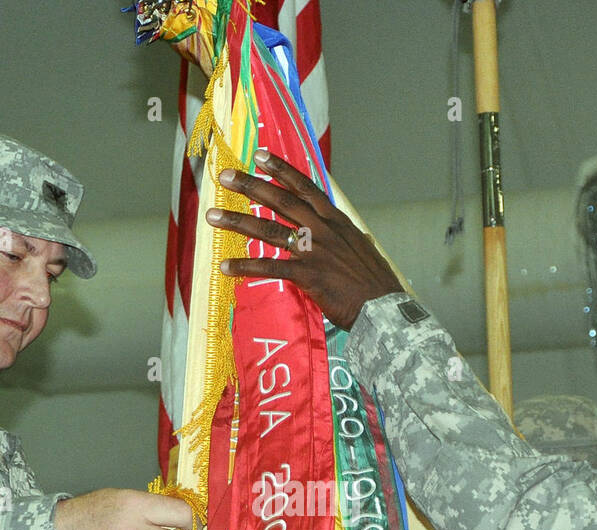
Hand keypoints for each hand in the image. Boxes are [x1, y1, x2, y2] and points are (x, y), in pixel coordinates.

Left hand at [210, 149, 403, 329]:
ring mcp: (313, 251)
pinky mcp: (307, 275)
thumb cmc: (375, 283)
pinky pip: (270, 267)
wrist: (384, 307)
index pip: (305, 187)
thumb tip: (344, 234)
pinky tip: (225, 266)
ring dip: (237, 221)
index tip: (260, 155)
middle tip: (226, 176)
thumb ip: (345, 238)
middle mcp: (322, 230)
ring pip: (268, 229)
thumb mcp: (362, 249)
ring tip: (212, 216)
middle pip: (281, 200)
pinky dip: (245, 266)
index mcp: (336, 221)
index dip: (281, 170)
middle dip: (250, 186)